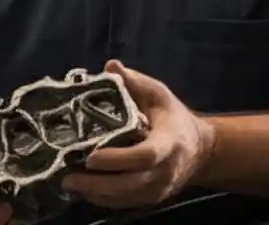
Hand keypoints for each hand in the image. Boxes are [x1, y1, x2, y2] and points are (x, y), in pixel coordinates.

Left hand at [62, 60, 214, 209]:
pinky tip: (83, 192)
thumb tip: (111, 66)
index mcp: (169, 141)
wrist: (200, 150)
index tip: (92, 157)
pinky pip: (126, 203)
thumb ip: (134, 81)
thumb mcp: (158, 94)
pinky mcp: (152, 198)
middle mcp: (165, 170)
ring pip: (127, 197)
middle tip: (68, 177)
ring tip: (69, 183)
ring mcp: (159, 188)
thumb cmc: (172, 117)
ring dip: (97, 194)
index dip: (118, 159)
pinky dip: (104, 200)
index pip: (145, 155)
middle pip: (132, 183)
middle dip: (99, 183)